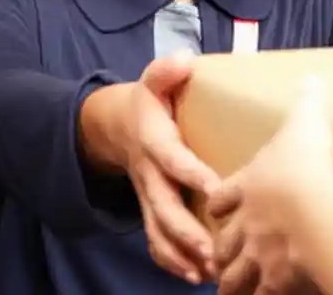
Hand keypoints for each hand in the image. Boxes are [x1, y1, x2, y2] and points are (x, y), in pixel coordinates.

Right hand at [85, 52, 222, 283]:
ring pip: (158, 233)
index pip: (173, 160)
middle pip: (164, 209)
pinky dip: (173, 262)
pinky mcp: (151, 211)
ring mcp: (148, 197)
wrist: (115, 126)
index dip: (192, 173)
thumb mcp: (153, 80)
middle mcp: (149, 175)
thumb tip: (185, 60)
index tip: (216, 188)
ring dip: (182, 256)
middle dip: (188, 232)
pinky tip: (198, 276)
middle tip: (215, 251)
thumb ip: (166, 71)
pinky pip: (156, 243)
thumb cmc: (149, 102)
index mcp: (154, 142)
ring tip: (209, 273)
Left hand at [208, 77, 332, 293]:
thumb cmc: (305, 162)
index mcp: (248, 187)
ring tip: (231, 291)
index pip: (222, 198)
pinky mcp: (275, 281)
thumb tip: (312, 78)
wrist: (313, 206)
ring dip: (232, 285)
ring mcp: (257, 256)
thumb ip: (308, 102)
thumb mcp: (306, 122)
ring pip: (234, 278)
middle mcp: (246, 224)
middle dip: (219, 253)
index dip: (219, 202)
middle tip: (220, 258)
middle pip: (223, 243)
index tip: (217, 208)